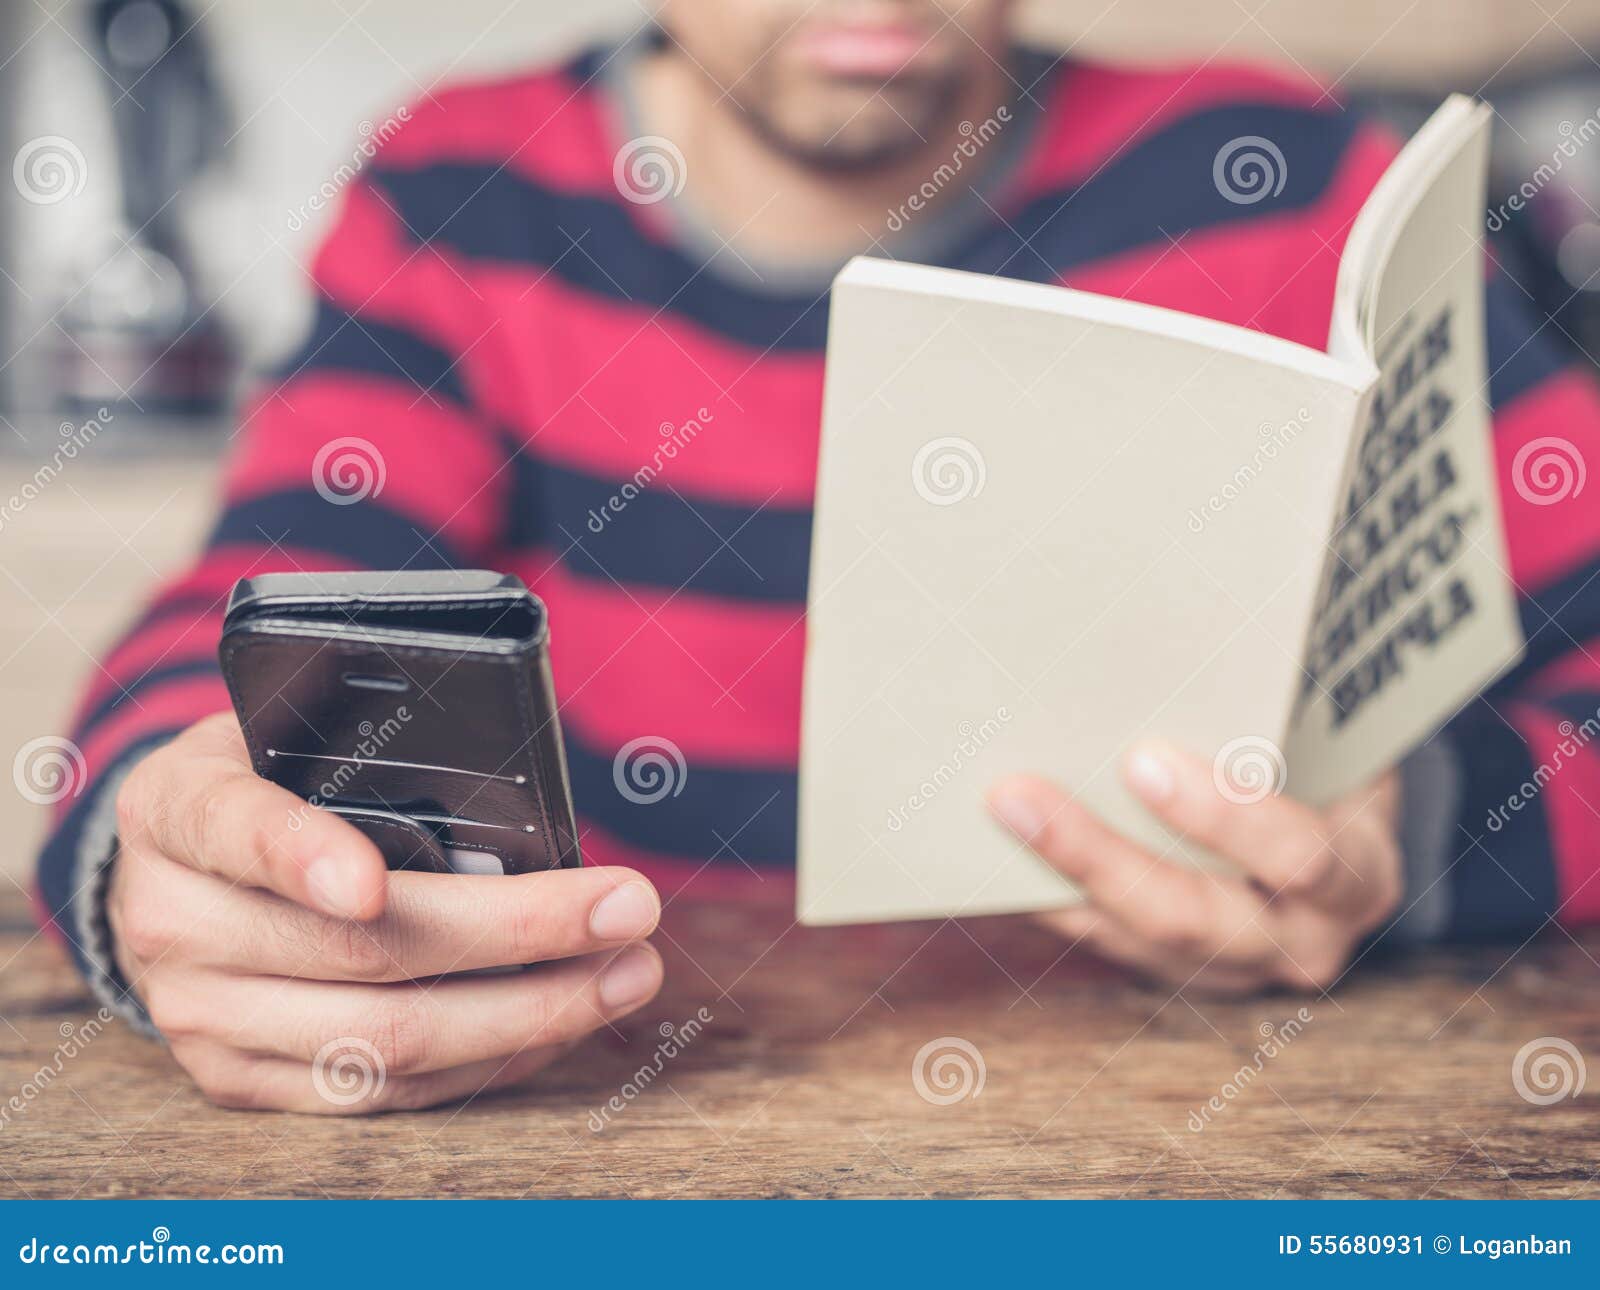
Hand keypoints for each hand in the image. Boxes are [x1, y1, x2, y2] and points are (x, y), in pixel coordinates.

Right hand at [108, 712, 663, 1112]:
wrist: (175, 867)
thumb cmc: (268, 779)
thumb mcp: (289, 729)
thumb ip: (369, 748)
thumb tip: (524, 795)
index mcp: (179, 810)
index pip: (241, 831)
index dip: (307, 859)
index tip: (374, 885)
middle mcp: (173, 920)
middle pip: (358, 952)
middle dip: (515, 933)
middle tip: (625, 908)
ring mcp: (201, 1014)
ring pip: (382, 1039)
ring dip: (527, 1012)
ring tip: (624, 974)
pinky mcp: (238, 1080)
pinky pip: (380, 1091)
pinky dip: (486, 1059)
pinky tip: (560, 1024)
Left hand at [987, 741, 1401, 994]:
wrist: (1343, 851)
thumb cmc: (1335, 770)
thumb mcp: (1342, 740)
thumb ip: (1293, 704)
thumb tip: (1199, 620)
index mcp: (1357, 877)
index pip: (1298, 858)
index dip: (1224, 816)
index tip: (1144, 759)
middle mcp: (1296, 942)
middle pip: (1188, 915)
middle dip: (1096, 853)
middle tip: (1017, 792)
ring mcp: (1226, 969)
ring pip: (1126, 936)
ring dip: (1049, 873)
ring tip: (988, 810)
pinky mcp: (1166, 971)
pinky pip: (1093, 941)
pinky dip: (1040, 894)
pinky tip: (988, 848)